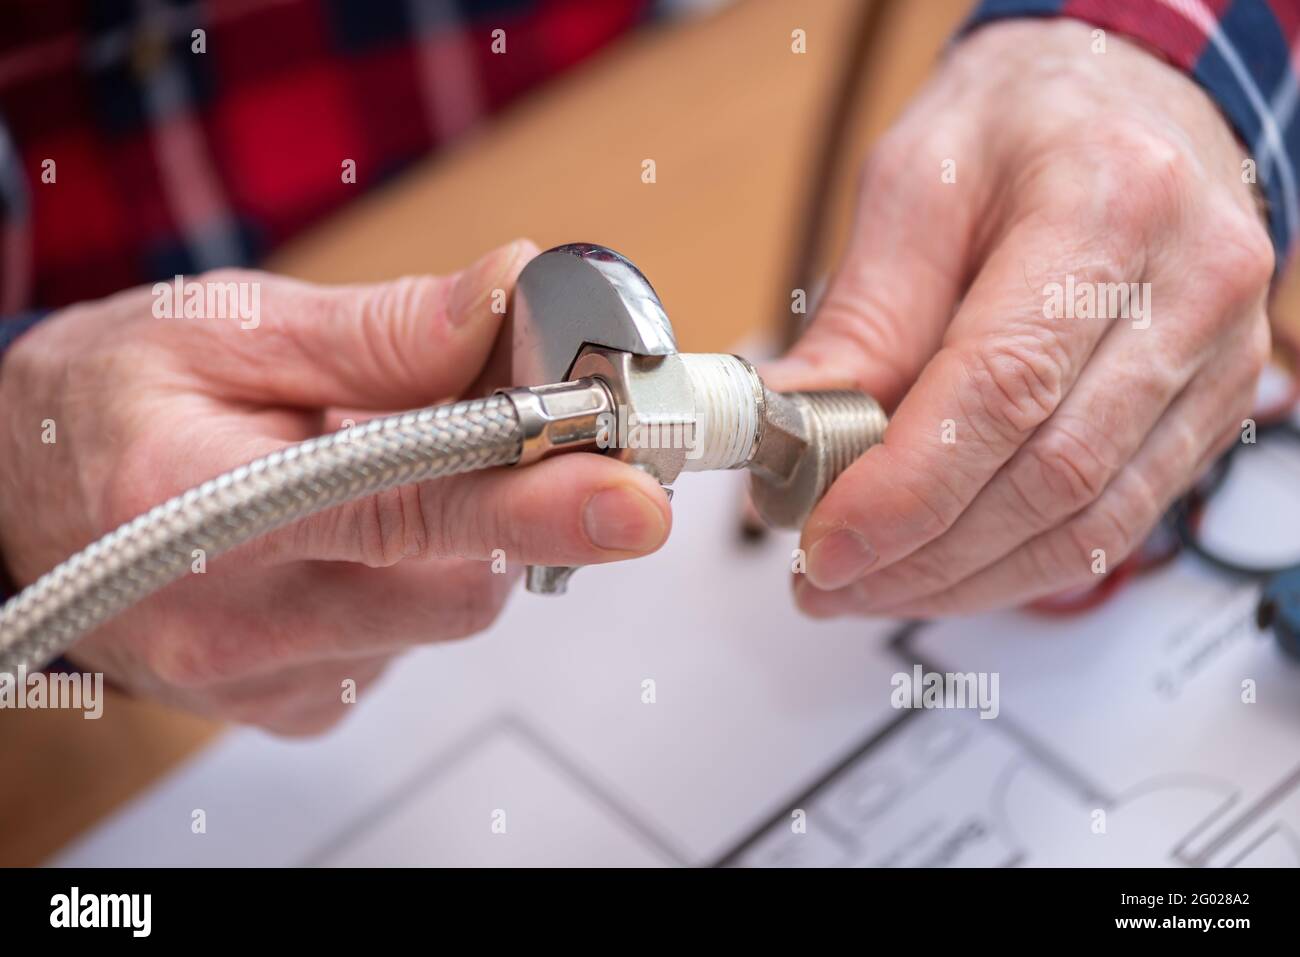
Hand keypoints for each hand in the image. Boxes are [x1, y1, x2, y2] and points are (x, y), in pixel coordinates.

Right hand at [0, 242, 670, 732]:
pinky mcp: (298, 706)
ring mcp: (265, 680)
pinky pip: (409, 643)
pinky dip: (412, 578)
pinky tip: (348, 537)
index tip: (624, 493)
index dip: (525, 500)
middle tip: (488, 429)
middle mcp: (229, 621)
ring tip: (370, 472)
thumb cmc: (108, 402)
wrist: (21, 504)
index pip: (396, 509)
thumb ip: (376, 331)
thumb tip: (508, 299)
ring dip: (452, 533)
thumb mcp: (220, 328)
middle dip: (500, 502)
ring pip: (447, 612)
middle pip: (457, 582)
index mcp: (198, 501)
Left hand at [768, 19, 1273, 617]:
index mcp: (1109, 204)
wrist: (1128, 102)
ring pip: (1089, 525)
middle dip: (920, 553)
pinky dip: (1017, 565)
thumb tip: (790, 424)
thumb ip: (864, 315)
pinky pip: (1118, 525)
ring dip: (963, 578)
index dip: (907, 489)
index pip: (1005, 386)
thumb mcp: (915, 182)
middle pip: (1050, 475)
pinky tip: (942, 569)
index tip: (824, 542)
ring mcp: (1217, 357)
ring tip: (867, 586)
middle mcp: (1190, 286)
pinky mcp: (1212, 408)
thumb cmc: (1021, 126)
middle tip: (822, 577)